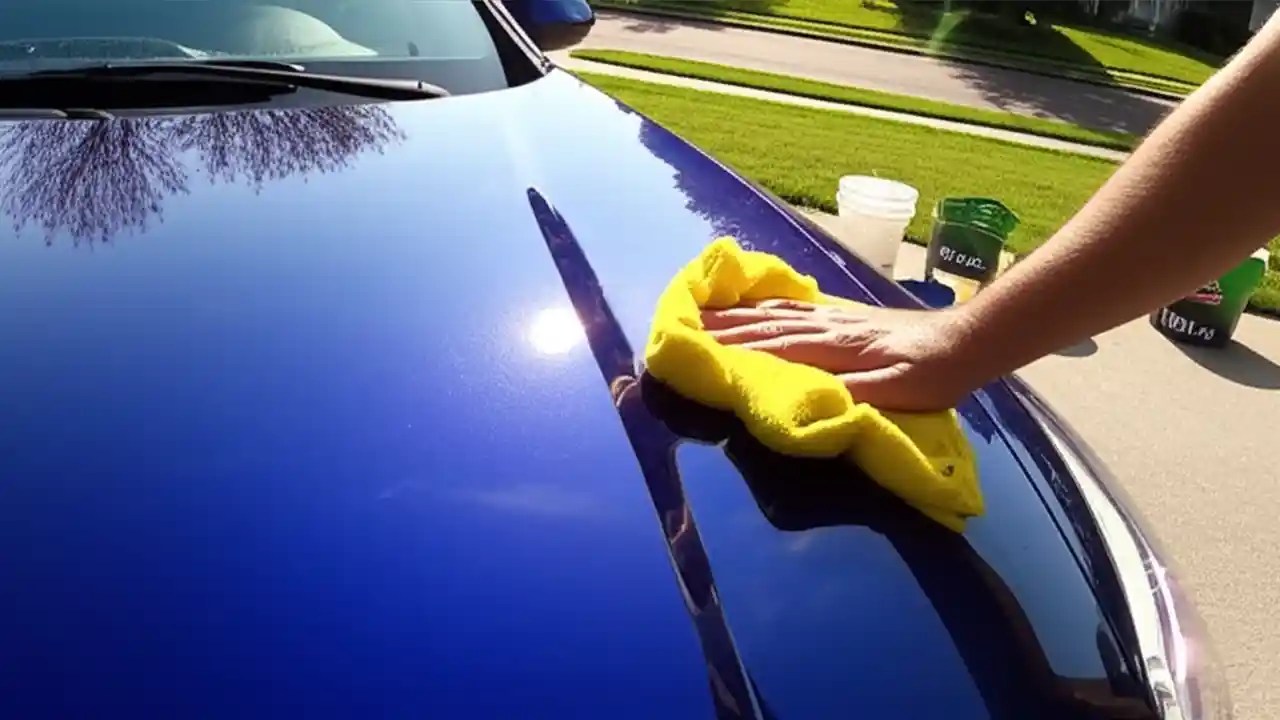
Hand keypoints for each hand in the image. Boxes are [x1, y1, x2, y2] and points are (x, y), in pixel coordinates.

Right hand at [700, 299, 979, 411]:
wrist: (968, 340)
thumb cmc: (933, 375)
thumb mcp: (897, 392)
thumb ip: (850, 392)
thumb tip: (804, 394)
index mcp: (838, 346)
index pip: (777, 345)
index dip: (737, 347)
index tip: (699, 346)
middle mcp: (831, 325)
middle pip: (769, 324)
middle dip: (726, 326)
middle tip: (686, 326)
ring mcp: (838, 317)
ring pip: (779, 312)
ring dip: (741, 314)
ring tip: (708, 313)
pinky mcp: (848, 316)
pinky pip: (797, 307)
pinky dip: (768, 305)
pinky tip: (758, 305)